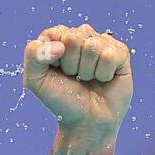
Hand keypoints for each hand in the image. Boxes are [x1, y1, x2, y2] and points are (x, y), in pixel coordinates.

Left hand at [24, 24, 131, 138]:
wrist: (86, 121)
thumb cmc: (61, 100)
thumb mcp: (35, 81)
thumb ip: (33, 56)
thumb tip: (59, 45)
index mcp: (59, 40)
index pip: (54, 32)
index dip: (52, 56)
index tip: (55, 71)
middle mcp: (81, 37)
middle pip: (74, 37)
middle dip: (70, 64)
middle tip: (73, 77)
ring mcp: (102, 43)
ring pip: (92, 46)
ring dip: (87, 71)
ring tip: (88, 79)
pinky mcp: (120, 52)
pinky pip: (110, 55)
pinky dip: (103, 73)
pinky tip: (103, 79)